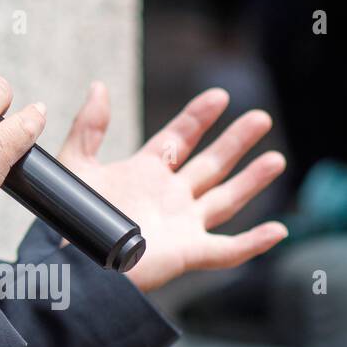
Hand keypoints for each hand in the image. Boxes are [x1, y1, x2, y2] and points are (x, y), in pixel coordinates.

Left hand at [55, 82, 287, 292]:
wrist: (69, 259)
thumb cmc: (70, 216)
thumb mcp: (76, 163)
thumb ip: (88, 127)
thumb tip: (99, 86)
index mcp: (144, 172)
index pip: (179, 138)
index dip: (198, 117)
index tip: (219, 95)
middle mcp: (168, 196)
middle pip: (210, 164)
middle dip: (235, 142)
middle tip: (261, 118)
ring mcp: (181, 224)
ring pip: (226, 199)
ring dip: (252, 181)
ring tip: (277, 159)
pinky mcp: (187, 252)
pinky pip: (228, 250)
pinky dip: (254, 243)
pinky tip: (278, 230)